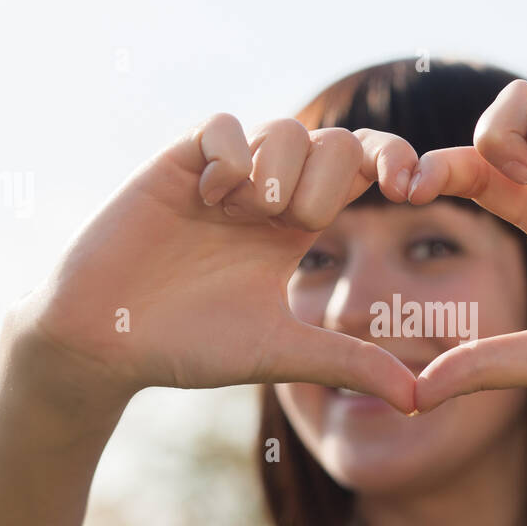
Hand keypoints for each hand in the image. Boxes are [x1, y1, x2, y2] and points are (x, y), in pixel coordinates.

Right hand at [12, 115, 422, 412]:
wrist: (105, 341)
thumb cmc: (190, 347)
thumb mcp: (282, 354)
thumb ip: (350, 364)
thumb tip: (421, 400)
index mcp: (298, 227)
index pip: (363, 168)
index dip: (395, 162)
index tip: (408, 190)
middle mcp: (266, 194)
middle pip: (334, 141)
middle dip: (329, 178)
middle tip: (297, 223)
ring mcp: (222, 175)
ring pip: (284, 128)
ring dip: (281, 169)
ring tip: (249, 214)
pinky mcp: (176, 163)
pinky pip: (221, 125)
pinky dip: (231, 155)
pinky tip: (212, 195)